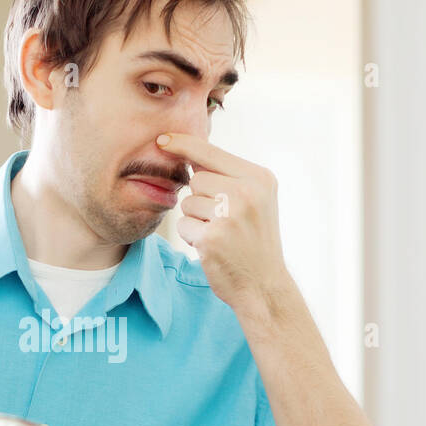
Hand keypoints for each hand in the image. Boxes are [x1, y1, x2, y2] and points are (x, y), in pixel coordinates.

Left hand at [159, 133, 289, 312]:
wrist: (264, 285)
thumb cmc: (254, 241)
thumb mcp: (254, 200)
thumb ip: (227, 175)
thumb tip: (189, 150)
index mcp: (259, 178)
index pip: (211, 151)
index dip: (183, 144)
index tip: (161, 140)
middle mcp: (247, 192)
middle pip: (196, 179)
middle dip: (201, 199)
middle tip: (224, 221)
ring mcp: (229, 215)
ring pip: (187, 203)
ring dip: (196, 219)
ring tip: (221, 234)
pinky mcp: (212, 237)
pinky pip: (183, 224)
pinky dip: (192, 237)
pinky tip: (214, 248)